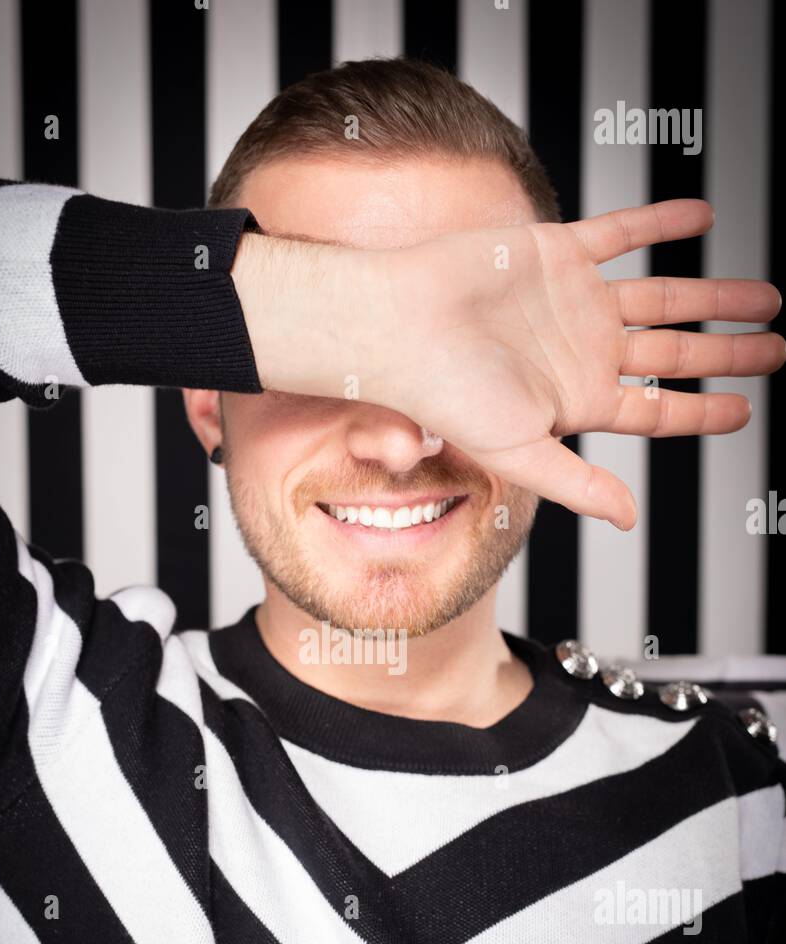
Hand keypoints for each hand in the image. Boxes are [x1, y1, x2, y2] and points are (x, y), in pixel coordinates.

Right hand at [376, 200, 783, 527]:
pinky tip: (703, 216)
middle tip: (777, 350)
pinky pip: (623, 233)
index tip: (748, 411)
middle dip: (728, 354)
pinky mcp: (560, 251)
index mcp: (578, 400)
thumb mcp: (519, 452)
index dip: (705, 412)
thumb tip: (630, 520)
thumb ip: (578, 484)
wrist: (400, 324)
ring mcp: (576, 301)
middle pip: (674, 355)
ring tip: (766, 297)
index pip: (659, 411)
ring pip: (663, 297)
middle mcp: (584, 351)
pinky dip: (663, 224)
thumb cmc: (444, 393)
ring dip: (714, 295)